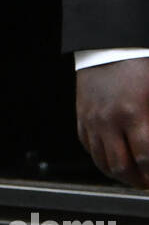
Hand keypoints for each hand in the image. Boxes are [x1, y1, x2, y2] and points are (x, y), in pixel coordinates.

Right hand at [76, 57, 148, 188]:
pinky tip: (112, 157)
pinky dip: (100, 158)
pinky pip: (88, 146)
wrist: (108, 42)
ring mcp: (91, 118)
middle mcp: (108, 120)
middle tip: (147, 182)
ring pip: (101, 162)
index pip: (145, 160)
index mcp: (132, 113)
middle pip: (121, 168)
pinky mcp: (81, 114)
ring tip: (132, 175)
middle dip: (138, 181)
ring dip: (118, 174)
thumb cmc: (138, 63)